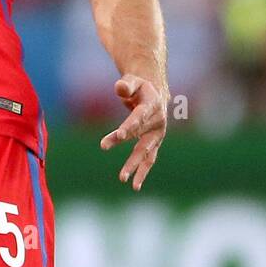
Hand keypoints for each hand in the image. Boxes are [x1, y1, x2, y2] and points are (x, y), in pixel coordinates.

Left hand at [100, 75, 167, 190]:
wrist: (155, 93)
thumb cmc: (139, 87)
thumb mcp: (133, 81)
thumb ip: (126, 85)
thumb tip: (119, 88)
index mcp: (153, 105)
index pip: (139, 117)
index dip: (130, 126)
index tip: (120, 135)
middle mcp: (158, 121)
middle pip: (139, 136)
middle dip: (125, 145)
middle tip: (108, 151)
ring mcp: (157, 134)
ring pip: (146, 152)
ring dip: (135, 166)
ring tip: (123, 179)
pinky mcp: (154, 143)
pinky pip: (148, 159)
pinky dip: (142, 172)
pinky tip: (134, 185)